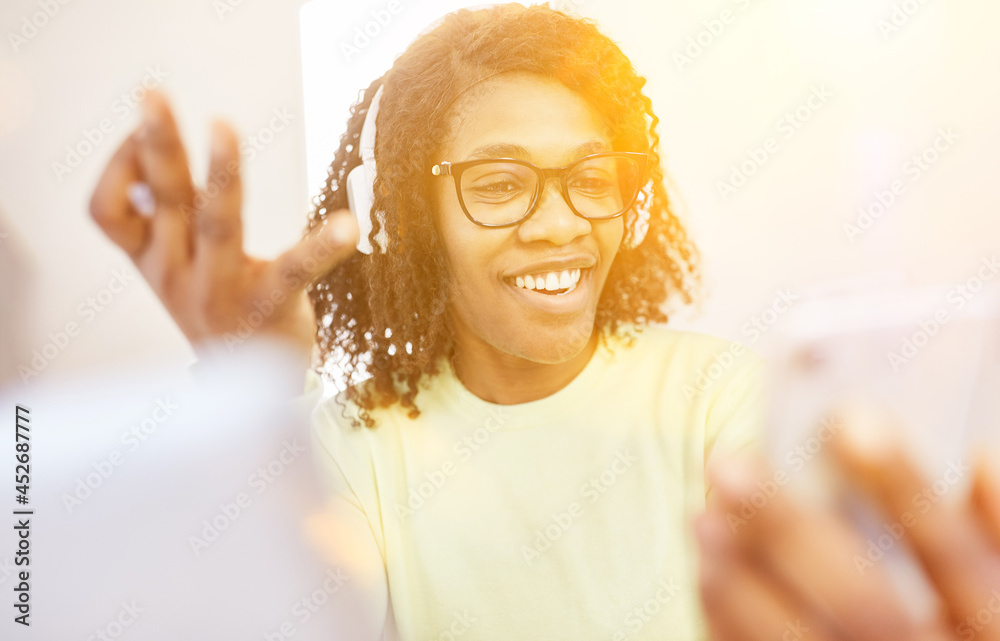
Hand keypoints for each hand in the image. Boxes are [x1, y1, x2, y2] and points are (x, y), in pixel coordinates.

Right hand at [89, 89, 358, 363]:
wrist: (243, 386)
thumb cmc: (213, 306)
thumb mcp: (174, 266)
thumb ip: (164, 217)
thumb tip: (152, 154)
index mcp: (151, 260)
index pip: (107, 213)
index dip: (118, 168)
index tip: (139, 131)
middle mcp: (178, 274)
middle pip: (163, 200)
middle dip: (157, 144)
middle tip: (151, 94)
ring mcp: (221, 291)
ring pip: (216, 224)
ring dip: (218, 174)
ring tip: (223, 128)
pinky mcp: (270, 306)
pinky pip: (295, 269)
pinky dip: (322, 246)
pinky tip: (347, 224)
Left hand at [696, 411, 999, 640]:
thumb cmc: (962, 618)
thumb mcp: (992, 580)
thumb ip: (991, 528)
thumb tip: (979, 458)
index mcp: (986, 626)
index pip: (952, 555)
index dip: (905, 488)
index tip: (850, 419)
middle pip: (860, 602)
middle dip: (788, 529)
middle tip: (728, 465)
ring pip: (799, 640)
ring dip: (742, 577)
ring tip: (705, 518)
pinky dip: (728, 615)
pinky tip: (707, 568)